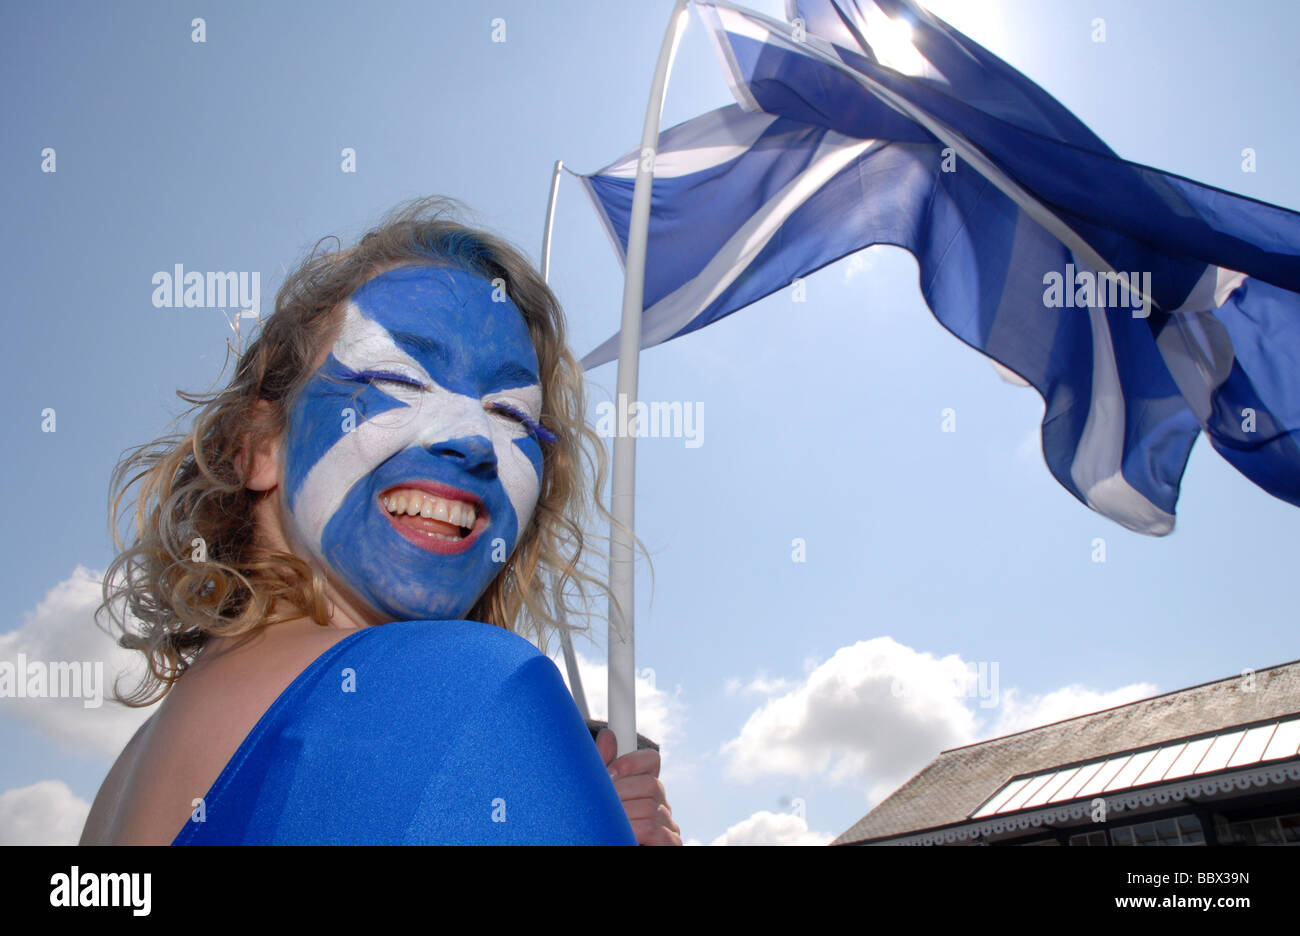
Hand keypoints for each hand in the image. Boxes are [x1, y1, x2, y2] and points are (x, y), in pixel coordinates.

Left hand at [596, 728, 681, 845]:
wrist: (605, 845)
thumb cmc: (600, 831)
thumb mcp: (598, 800)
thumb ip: (601, 769)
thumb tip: (608, 737)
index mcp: (644, 789)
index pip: (651, 760)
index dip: (631, 761)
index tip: (608, 773)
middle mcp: (660, 805)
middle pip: (651, 783)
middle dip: (620, 792)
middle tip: (601, 805)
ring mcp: (668, 826)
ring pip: (650, 807)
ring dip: (621, 815)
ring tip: (605, 825)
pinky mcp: (671, 845)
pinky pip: (654, 830)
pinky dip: (632, 830)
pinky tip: (620, 834)